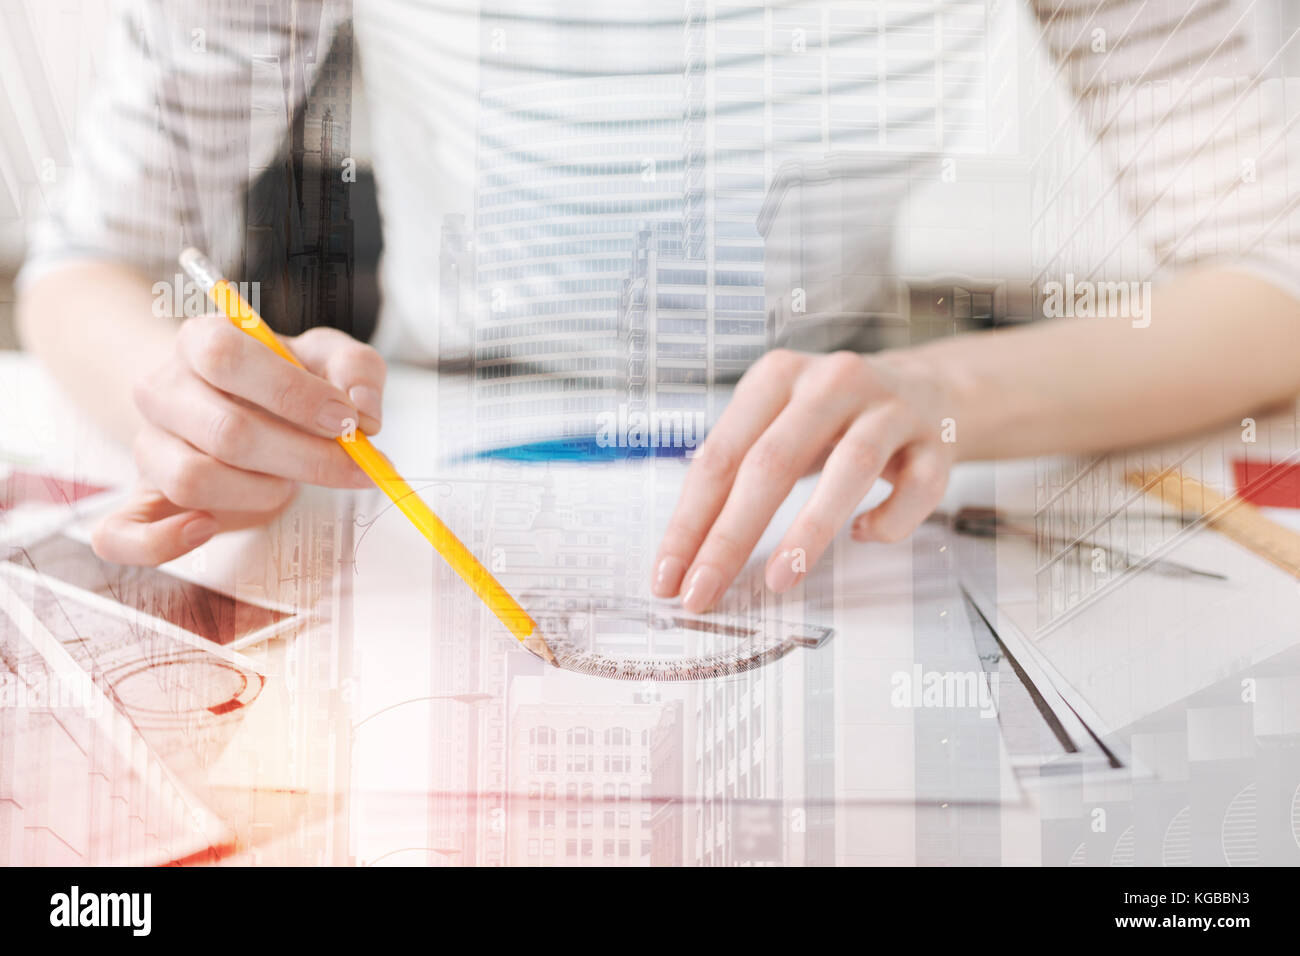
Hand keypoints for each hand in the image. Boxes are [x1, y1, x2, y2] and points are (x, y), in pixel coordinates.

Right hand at [92, 317, 385, 564]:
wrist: (237, 410)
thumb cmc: (287, 383)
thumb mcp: (329, 359)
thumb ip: (357, 371)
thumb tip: (363, 410)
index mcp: (202, 341)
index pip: (227, 356)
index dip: (294, 394)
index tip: (349, 422)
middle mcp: (163, 390)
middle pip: (225, 430)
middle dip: (305, 457)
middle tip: (353, 468)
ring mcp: (148, 446)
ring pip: (194, 480)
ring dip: (263, 492)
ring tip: (288, 481)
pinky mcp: (141, 498)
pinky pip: (121, 534)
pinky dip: (161, 543)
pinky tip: (207, 530)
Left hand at [651, 349, 956, 611]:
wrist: (925, 389)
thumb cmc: (831, 421)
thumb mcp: (776, 423)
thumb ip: (736, 470)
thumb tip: (686, 550)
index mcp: (777, 377)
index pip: (720, 455)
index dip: (689, 521)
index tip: (668, 577)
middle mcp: (831, 382)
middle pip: (772, 463)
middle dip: (730, 537)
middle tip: (704, 592)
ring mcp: (889, 408)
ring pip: (850, 468)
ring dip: (809, 531)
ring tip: (780, 580)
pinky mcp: (937, 440)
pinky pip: (918, 487)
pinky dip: (890, 520)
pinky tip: (865, 535)